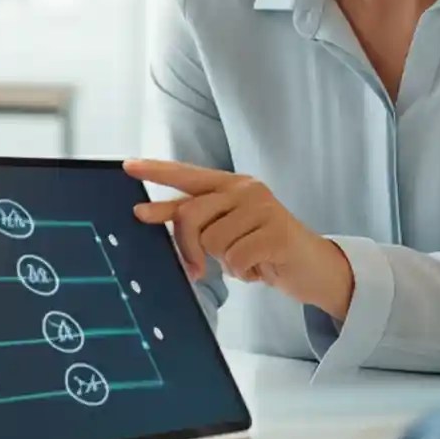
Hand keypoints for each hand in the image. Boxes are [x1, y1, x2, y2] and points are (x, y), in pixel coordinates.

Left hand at [123, 159, 354, 318]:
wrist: (311, 267)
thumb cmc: (263, 249)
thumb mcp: (225, 231)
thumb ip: (193, 221)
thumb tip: (144, 213)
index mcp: (232, 185)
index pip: (188, 175)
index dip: (156, 171)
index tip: (127, 166)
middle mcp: (246, 190)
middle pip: (189, 215)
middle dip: (188, 248)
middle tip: (198, 268)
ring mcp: (264, 208)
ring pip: (212, 242)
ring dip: (224, 263)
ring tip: (246, 260)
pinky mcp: (277, 232)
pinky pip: (236, 259)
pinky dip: (243, 272)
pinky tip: (260, 267)